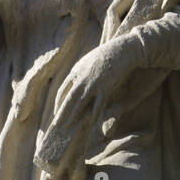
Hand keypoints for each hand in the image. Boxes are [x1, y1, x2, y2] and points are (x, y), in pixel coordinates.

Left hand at [39, 37, 142, 179]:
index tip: (56, 115)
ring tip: (67, 129)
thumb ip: (80, 76)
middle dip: (61, 115)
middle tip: (56, 128)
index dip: (58, 105)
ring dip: (72, 118)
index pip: (62, 92)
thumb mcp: (88, 64)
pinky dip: (93, 115)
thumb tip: (75, 90)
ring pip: (79, 104)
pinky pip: (97, 104)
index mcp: (75, 72)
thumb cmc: (106, 58)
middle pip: (67, 100)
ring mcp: (93, 83)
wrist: (124, 50)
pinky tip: (89, 123)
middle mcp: (81, 78)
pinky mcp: (105, 87)